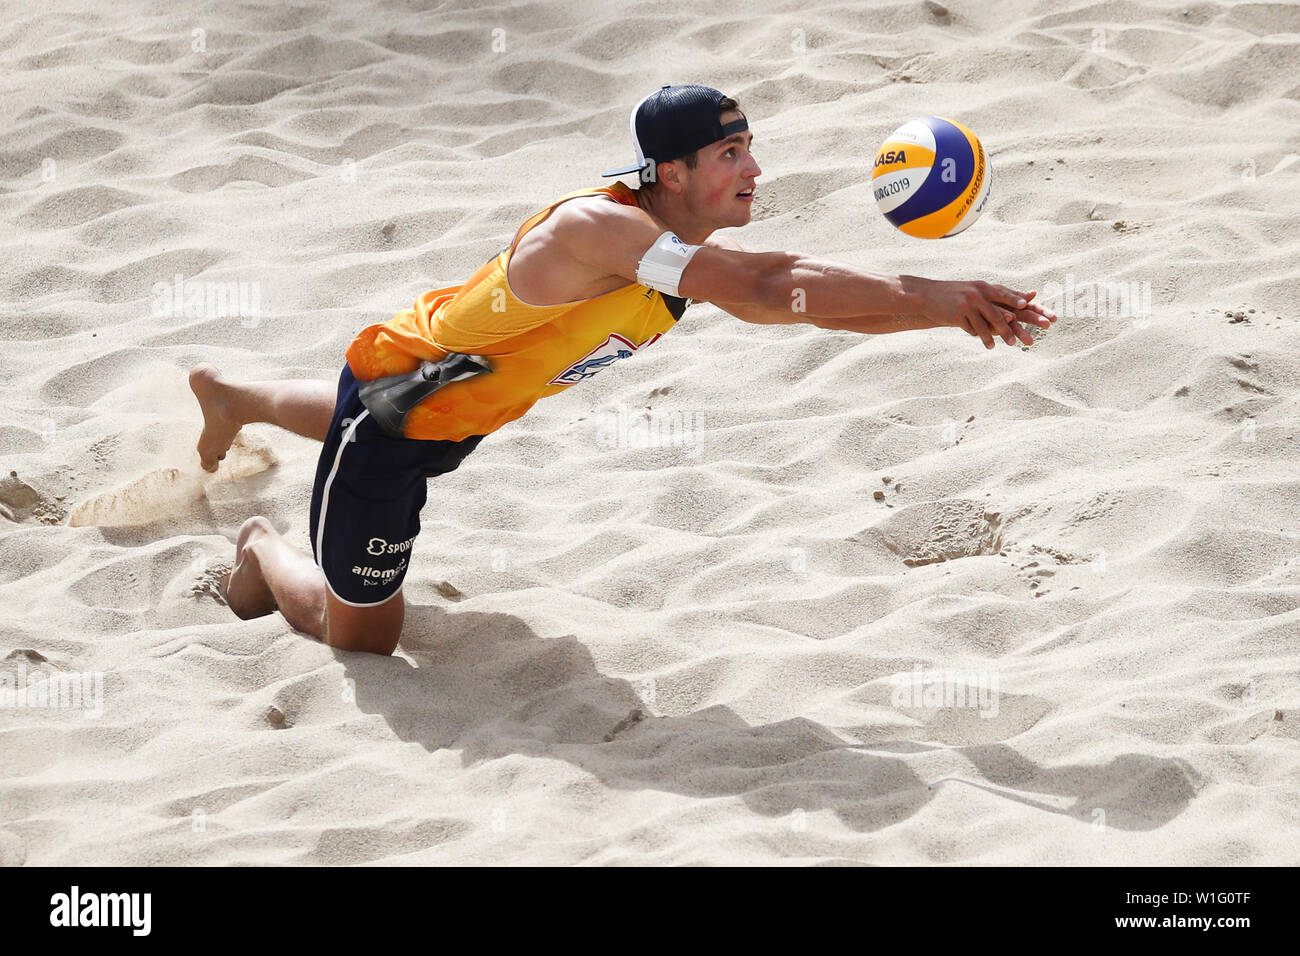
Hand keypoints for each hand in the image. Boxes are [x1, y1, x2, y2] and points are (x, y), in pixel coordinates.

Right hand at [915, 278, 1057, 348]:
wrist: (926, 295)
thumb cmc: (952, 294)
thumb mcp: (971, 290)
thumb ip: (989, 295)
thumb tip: (1010, 306)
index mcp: (982, 287)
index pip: (1003, 294)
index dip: (1015, 299)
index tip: (1027, 305)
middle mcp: (976, 295)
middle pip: (996, 314)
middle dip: (1006, 329)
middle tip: (1014, 342)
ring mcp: (966, 305)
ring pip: (983, 326)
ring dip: (990, 338)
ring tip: (994, 347)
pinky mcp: (956, 316)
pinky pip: (970, 329)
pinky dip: (975, 335)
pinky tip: (980, 342)